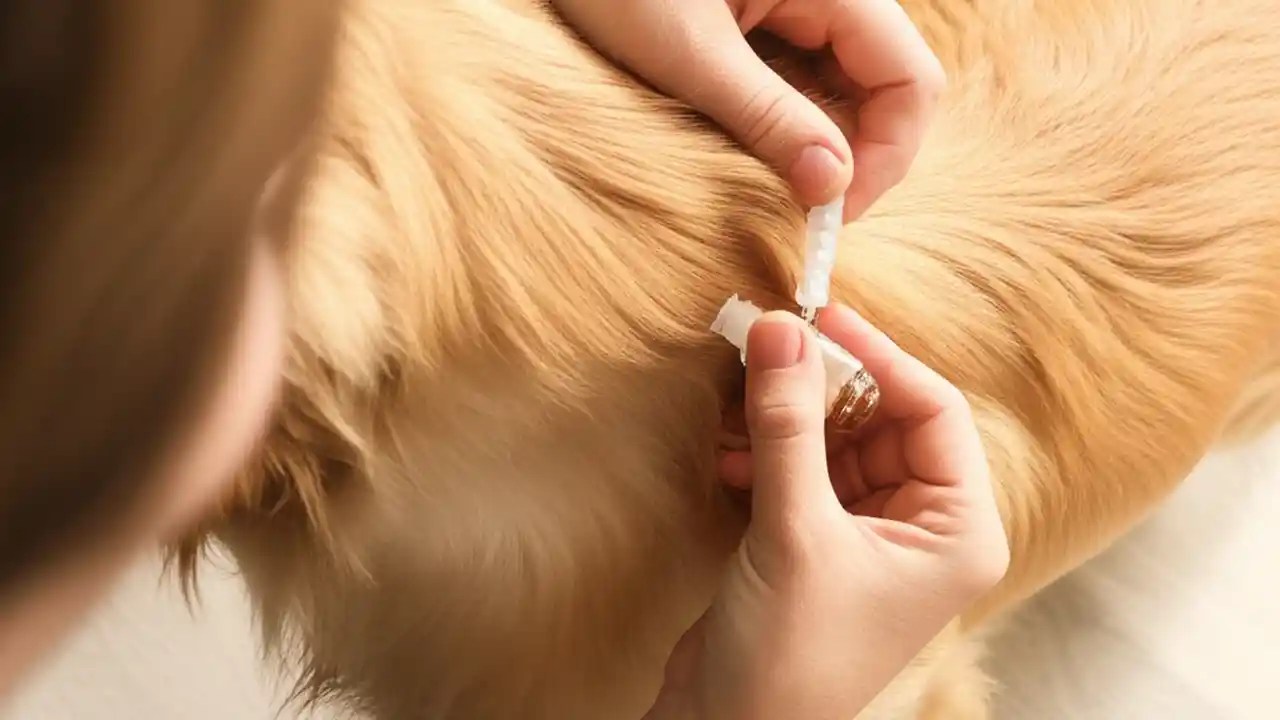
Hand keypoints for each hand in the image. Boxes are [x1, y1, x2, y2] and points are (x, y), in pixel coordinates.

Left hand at [551, 0, 944, 219]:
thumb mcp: (689, 55)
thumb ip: (766, 116)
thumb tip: (833, 188)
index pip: (910, 80)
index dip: (885, 157)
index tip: (830, 216)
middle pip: (886, 86)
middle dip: (853, 156)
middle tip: (799, 213)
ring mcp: (800, 3)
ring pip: (846, 88)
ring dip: (818, 144)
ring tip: (768, 186)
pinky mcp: (766, 18)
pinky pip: (803, 78)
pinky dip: (787, 121)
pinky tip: (748, 149)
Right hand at [646, 307, 1007, 719]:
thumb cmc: (788, 655)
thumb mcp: (794, 530)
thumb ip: (789, 424)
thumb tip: (780, 329)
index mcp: (958, 531)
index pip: (934, 409)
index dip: (878, 357)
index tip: (820, 317)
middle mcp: (925, 529)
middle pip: (884, 418)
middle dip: (823, 385)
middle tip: (768, 346)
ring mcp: (873, 535)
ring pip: (838, 440)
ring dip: (787, 418)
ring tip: (740, 403)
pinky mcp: (823, 541)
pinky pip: (806, 469)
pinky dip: (769, 453)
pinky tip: (731, 453)